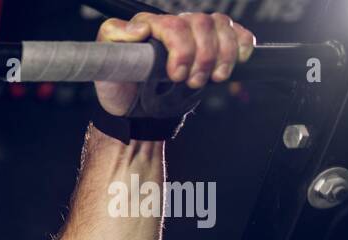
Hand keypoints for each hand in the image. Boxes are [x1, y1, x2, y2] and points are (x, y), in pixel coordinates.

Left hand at [95, 12, 255, 116]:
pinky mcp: (213, 43)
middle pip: (201, 24)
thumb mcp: (105, 67)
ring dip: (223, 54)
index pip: (173, 25)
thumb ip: (112, 38)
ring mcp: (195, 33)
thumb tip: (140, 29)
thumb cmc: (120, 86)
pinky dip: (241, 44)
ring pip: (221, 26)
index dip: (181, 49)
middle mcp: (174, 24)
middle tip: (192, 82)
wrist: (136, 109)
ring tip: (213, 79)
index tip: (177, 75)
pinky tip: (239, 60)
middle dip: (202, 56)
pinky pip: (236, 32)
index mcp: (148, 25)